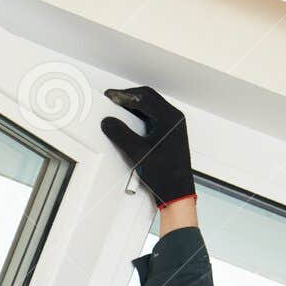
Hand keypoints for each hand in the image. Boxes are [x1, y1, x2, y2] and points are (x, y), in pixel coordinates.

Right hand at [101, 86, 194, 205]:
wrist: (176, 191)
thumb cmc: (165, 174)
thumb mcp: (138, 152)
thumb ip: (121, 134)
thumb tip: (109, 122)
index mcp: (170, 117)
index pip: (145, 97)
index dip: (125, 94)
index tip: (110, 96)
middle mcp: (173, 119)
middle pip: (149, 99)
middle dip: (128, 98)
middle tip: (112, 100)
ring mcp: (171, 126)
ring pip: (150, 108)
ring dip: (133, 107)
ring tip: (117, 110)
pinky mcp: (167, 135)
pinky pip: (151, 119)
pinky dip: (137, 117)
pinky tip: (127, 123)